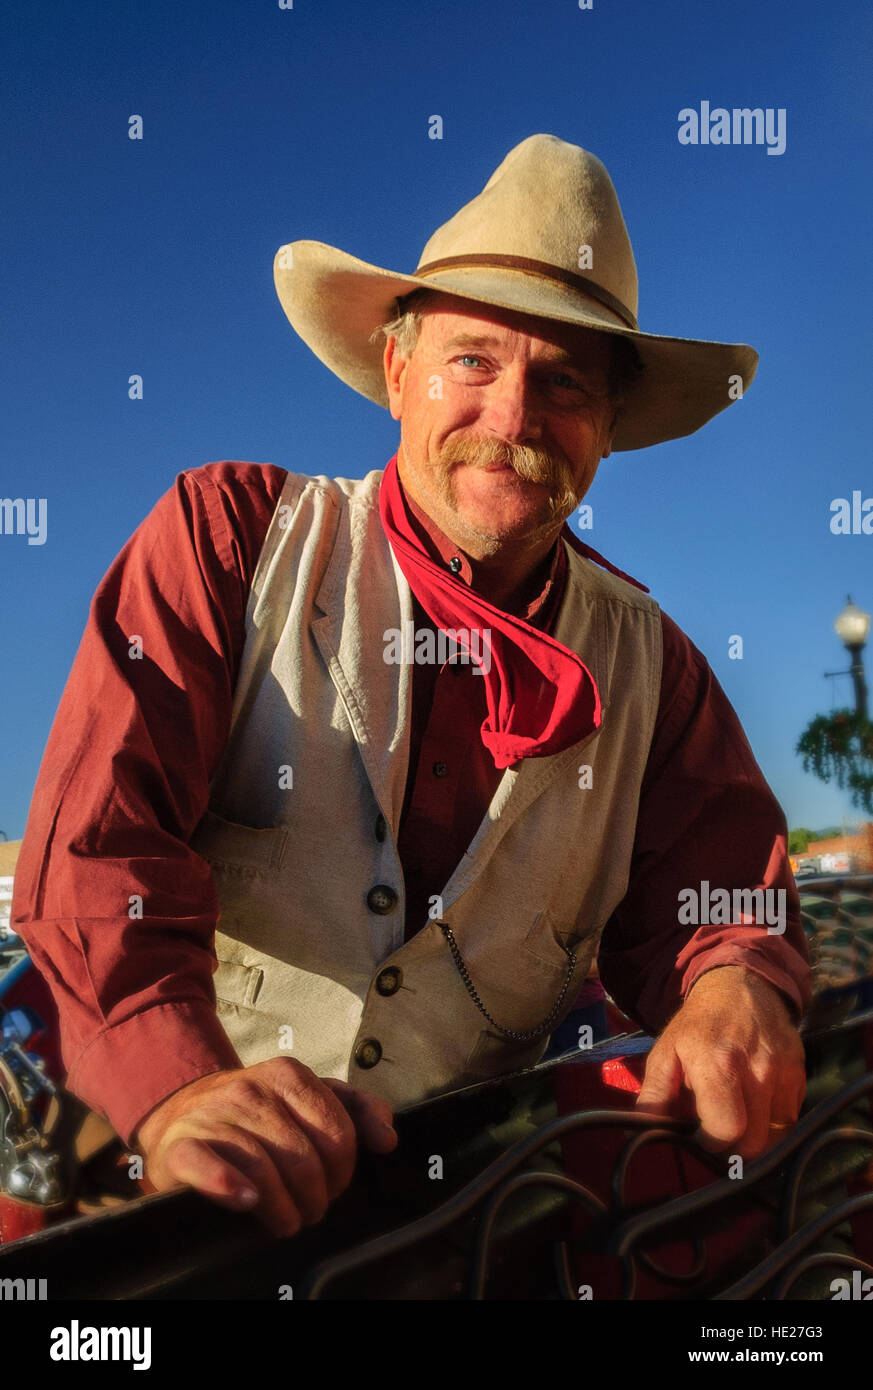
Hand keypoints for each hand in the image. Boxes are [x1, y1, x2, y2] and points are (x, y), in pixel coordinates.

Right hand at [134, 1057, 397, 1236]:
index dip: (342, 1171)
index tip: (334, 1187)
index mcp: (288, 1075)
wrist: (182, 1116)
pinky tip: (247, 1202)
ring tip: (287, 1222)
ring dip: (282, 1208)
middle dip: (315, 1195)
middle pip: (302, 1157)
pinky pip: (208, 1167)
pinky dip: (229, 1188)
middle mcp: (250, 1088)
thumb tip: (387, 1138)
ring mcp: (213, 1115)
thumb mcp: (308, 1101)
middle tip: (311, 1210)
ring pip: (263, 1169)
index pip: (337, 1132)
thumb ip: (356, 1110)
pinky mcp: (181, 1144)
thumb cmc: (258, 1116)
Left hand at [635, 966, 805, 1158]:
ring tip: (737, 1122)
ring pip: (777, 1136)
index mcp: (718, 1063)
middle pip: (755, 1142)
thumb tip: (641, 1128)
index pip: (726, 1129)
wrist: (741, 986)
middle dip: (733, 1149)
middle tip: (718, 1134)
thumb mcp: (667, 1051)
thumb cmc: (699, 1024)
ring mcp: (783, 1072)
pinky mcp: (800, 1073)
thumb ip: (655, 1092)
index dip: (711, 1143)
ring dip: (756, 1140)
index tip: (701, 1137)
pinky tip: (755, 1110)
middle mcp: (757, 1069)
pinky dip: (773, 1124)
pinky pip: (791, 1119)